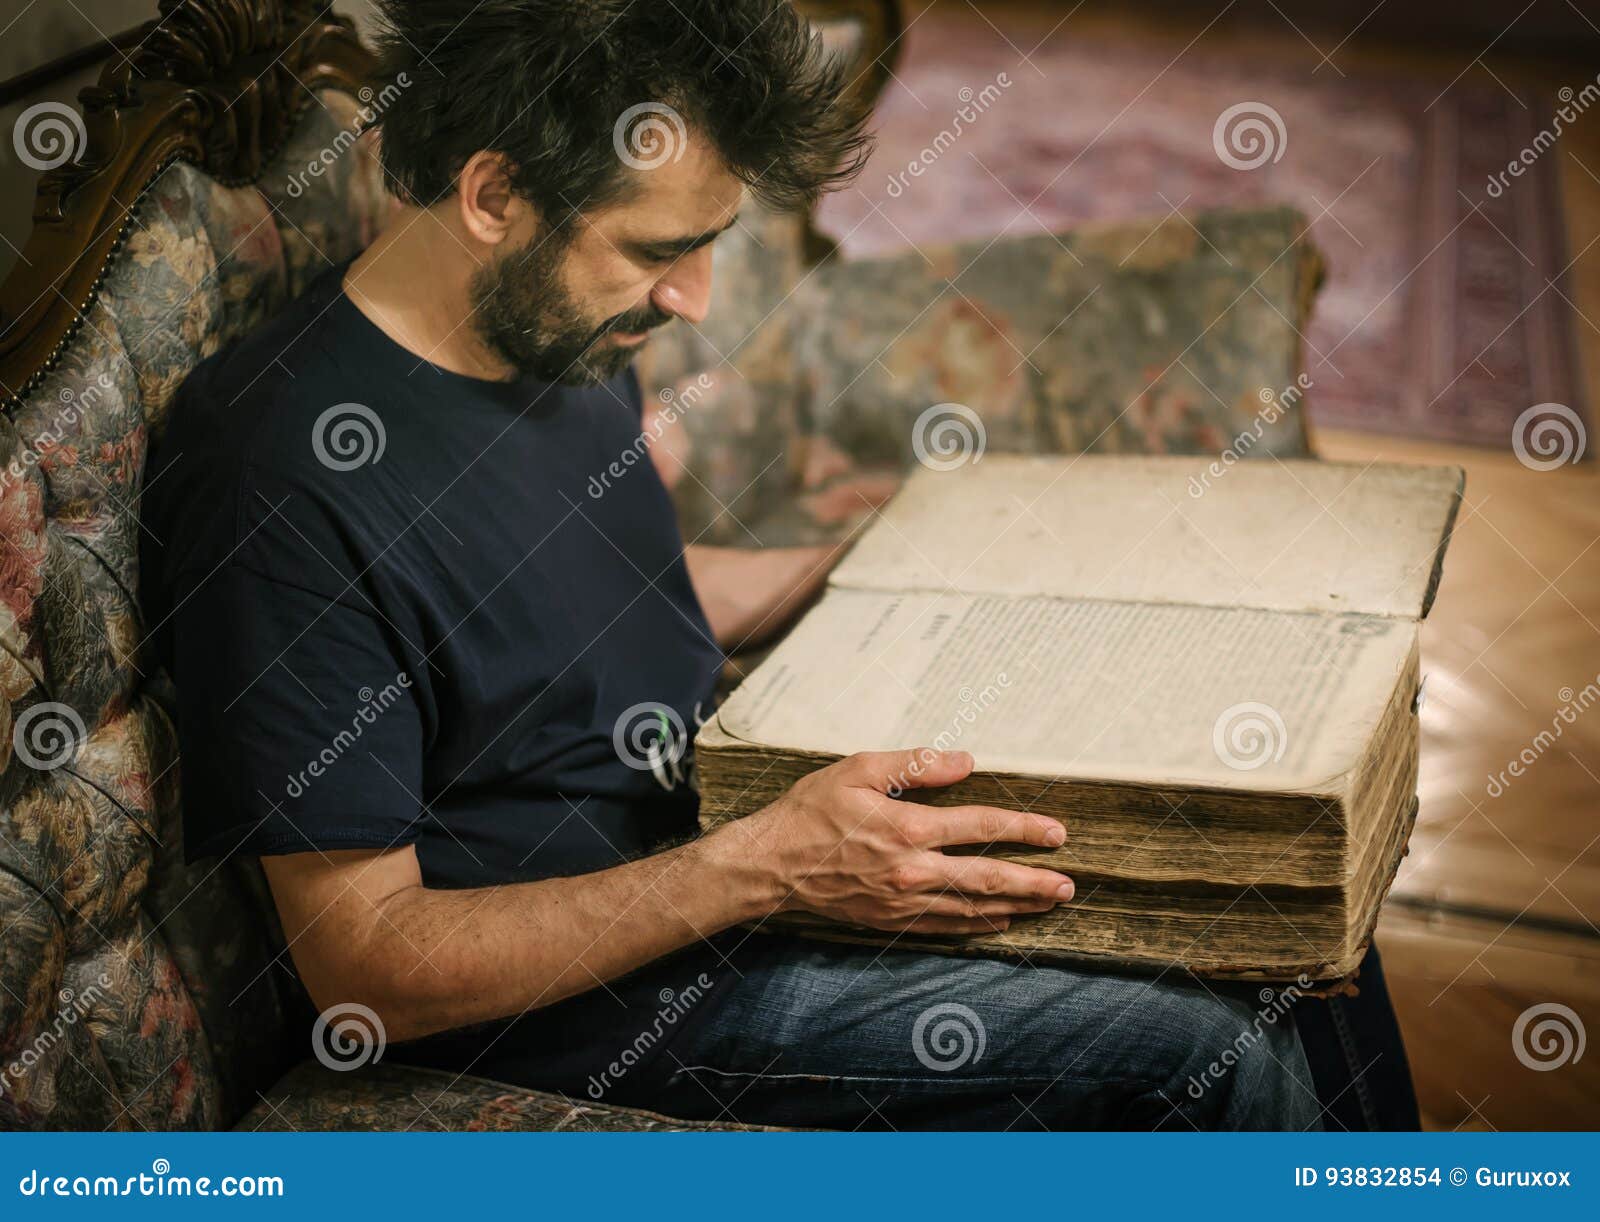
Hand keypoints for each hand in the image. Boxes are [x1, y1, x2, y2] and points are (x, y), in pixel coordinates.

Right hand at [742, 748, 1073, 934]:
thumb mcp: (858, 769)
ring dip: (1016, 906)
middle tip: (1069, 884)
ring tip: (1049, 904)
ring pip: (972, 908)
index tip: (1056, 833)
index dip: (1023, 830)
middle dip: (1034, 881)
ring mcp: (903, 902)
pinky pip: (945, 927)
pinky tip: (999, 922)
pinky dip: (978, 925)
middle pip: (988, 878)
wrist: (771, 865)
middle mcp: (911, 870)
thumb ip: (916, 765)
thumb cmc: (811, 811)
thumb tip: (965, 761)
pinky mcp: (891, 921)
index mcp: (907, 828)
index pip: (981, 828)